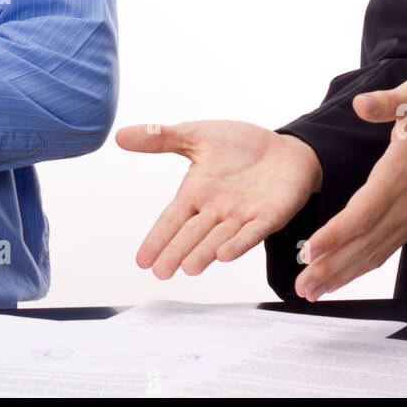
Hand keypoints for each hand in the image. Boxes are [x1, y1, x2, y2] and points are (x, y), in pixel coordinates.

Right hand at [115, 120, 322, 277]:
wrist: (286, 148)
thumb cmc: (241, 146)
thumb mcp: (197, 136)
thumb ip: (162, 138)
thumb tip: (120, 135)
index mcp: (197, 194)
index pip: (172, 219)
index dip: (157, 238)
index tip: (141, 260)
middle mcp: (217, 210)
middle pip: (192, 234)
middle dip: (176, 252)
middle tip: (161, 272)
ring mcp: (243, 216)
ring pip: (219, 238)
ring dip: (204, 253)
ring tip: (189, 268)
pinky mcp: (270, 216)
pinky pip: (252, 232)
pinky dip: (239, 243)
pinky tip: (225, 255)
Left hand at [294, 78, 406, 300]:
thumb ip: (388, 102)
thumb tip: (362, 104)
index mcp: (401, 174)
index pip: (365, 211)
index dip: (337, 233)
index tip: (311, 250)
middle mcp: (405, 204)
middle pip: (364, 242)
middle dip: (331, 266)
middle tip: (301, 285)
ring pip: (372, 253)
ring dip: (342, 274)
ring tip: (311, 291)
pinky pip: (383, 251)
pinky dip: (359, 268)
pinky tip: (339, 278)